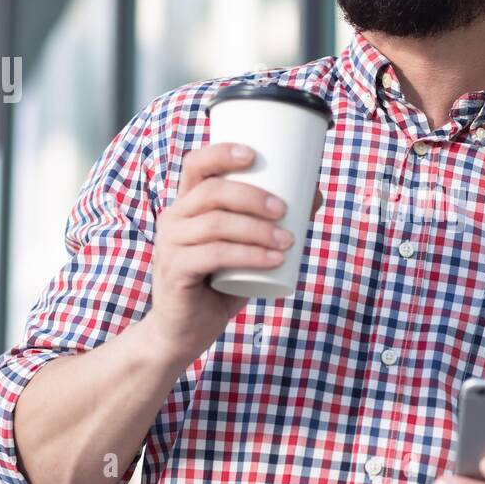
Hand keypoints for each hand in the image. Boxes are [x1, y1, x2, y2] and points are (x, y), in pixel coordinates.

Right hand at [147, 142, 321, 368]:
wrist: (184, 330)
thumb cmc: (219, 284)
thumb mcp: (246, 249)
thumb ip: (270, 224)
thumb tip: (314, 194)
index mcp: (187, 205)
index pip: (196, 165)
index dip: (222, 153)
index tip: (254, 155)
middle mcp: (173, 218)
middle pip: (210, 192)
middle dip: (252, 196)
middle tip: (284, 209)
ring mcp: (170, 245)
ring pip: (215, 224)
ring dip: (257, 229)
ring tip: (288, 240)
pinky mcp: (175, 272)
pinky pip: (214, 255)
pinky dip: (249, 256)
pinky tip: (273, 261)